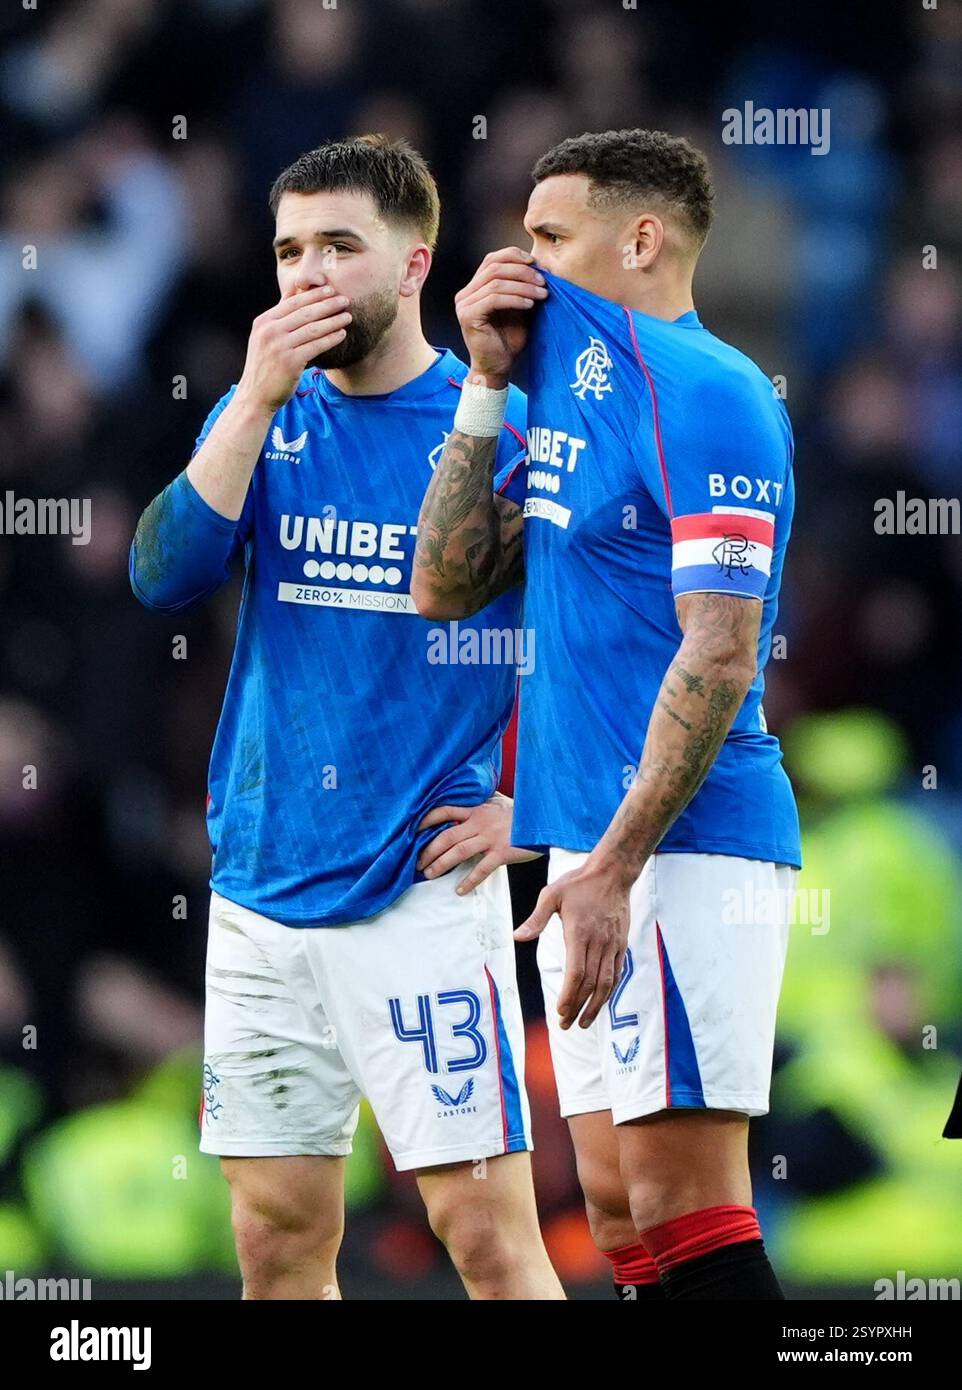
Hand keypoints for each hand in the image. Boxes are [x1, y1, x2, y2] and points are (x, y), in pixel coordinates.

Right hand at [236, 286, 352, 412]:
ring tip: (348, 316)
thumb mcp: (264, 337)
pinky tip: (342, 334)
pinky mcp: (290, 362)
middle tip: (344, 299)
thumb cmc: (265, 366)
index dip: (313, 295)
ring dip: (333, 320)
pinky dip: (331, 338)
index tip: (330, 289)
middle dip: (327, 304)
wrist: (255, 395)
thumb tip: (293, 292)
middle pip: (305, 312)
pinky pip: (316, 346)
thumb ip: (279, 316)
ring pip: (313, 328)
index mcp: (264, 322)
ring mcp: (279, 346)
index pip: (292, 302)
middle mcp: (270, 331)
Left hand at [417, 792, 539, 893]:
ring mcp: (491, 838)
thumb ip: (483, 802)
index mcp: (477, 809)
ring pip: (458, 852)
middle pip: (446, 836)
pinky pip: (481, 869)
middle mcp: (480, 822)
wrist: (545, 820)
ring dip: (441, 865)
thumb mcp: (499, 802)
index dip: (426, 820)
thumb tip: (470, 798)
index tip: (413, 830)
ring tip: (429, 875)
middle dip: (428, 851)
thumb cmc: (522, 812)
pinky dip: (468, 881)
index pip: (445, 811)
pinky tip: (459, 890)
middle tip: (418, 863)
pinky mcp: (502, 852)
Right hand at [455, 247, 547, 387]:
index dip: (514, 256)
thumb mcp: (518, 307)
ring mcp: (464, 304)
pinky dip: (515, 299)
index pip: (492, 259)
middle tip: (543, 280)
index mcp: (475, 287)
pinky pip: (494, 299)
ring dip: (523, 285)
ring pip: (496, 282)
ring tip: (541, 294)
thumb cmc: (508, 340)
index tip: (537, 264)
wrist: (498, 367)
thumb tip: (541, 266)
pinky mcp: (468, 316)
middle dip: (522, 271)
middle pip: (494, 267)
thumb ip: (521, 286)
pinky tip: (530, 305)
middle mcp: (466, 293)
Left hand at [515, 860, 630, 1029]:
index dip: (569, 995)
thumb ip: (536, 919)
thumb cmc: (579, 883)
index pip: (576, 973)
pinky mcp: (621, 944)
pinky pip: (616, 972)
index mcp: (579, 933)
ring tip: (585, 1023)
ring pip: (606, 983)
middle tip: (566, 1025)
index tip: (560, 1011)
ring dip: (596, 1006)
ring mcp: (612, 945)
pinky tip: (601, 1002)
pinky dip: (609, 991)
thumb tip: (517, 937)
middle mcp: (598, 943)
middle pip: (590, 984)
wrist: (613, 873)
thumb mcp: (552, 895)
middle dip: (578, 1008)